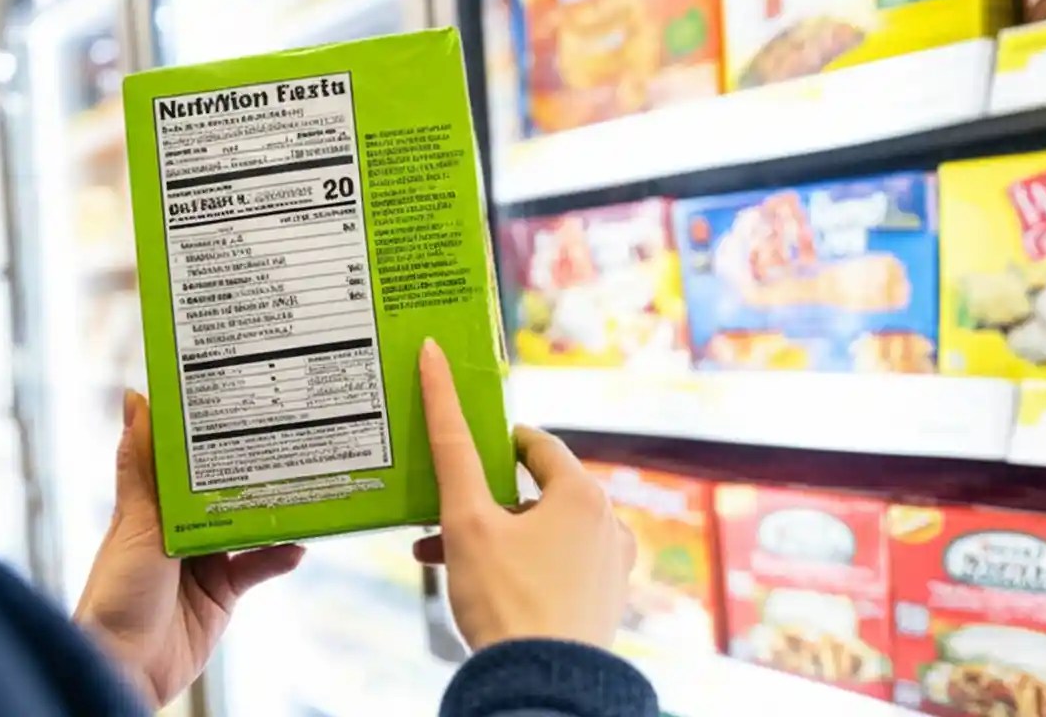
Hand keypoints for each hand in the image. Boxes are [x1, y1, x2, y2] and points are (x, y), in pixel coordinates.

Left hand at [74, 391, 303, 706]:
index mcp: (150, 505)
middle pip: (218, 487)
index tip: (232, 397)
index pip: (178, 457)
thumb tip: (135, 398)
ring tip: (301, 485)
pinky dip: (278, 555)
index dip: (201, 430)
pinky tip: (298, 544)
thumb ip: (142, 468)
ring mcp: (202, 559)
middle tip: (282, 436)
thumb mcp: (135, 525)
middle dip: (247, 466)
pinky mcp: (223, 591)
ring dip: (271, 509)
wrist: (126, 668)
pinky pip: (258, 566)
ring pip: (245, 522)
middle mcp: (177, 527)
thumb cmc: (116, 595)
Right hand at [412, 339, 634, 650]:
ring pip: (543, 533)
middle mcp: (609, 522)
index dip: (494, 441)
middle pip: (536, 493)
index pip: (536, 445)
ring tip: (446, 557)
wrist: (541, 686)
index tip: (463, 449)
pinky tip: (483, 585)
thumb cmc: (506, 598)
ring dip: (495, 538)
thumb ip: (450, 444)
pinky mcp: (605, 600)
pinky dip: (521, 565)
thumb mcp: (467, 518)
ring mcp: (611, 565)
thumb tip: (435, 361)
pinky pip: (558, 566)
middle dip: (483, 503)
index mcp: (583, 493)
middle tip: (441, 516)